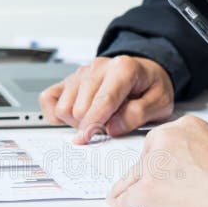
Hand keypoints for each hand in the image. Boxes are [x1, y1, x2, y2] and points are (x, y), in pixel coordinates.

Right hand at [38, 55, 174, 144]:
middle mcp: (98, 67)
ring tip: (95, 119)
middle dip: (90, 125)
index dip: (94, 123)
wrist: (144, 72)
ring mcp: (80, 73)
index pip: (102, 101)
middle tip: (107, 126)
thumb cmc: (150, 86)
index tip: (86, 139)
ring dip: (75, 121)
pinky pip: (48, 99)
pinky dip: (57, 113)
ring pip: (63, 107)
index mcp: (123, 69)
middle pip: (78, 108)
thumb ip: (138, 114)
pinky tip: (75, 116)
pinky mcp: (67, 80)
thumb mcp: (160, 102)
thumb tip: (112, 128)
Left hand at [107, 116, 207, 206]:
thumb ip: (194, 153)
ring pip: (130, 181)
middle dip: (147, 178)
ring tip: (134, 203)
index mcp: (182, 127)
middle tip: (158, 193)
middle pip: (142, 163)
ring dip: (133, 193)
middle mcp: (163, 141)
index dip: (160, 164)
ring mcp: (152, 166)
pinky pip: (124, 200)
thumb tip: (185, 167)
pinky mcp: (147, 191)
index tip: (161, 174)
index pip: (158, 145)